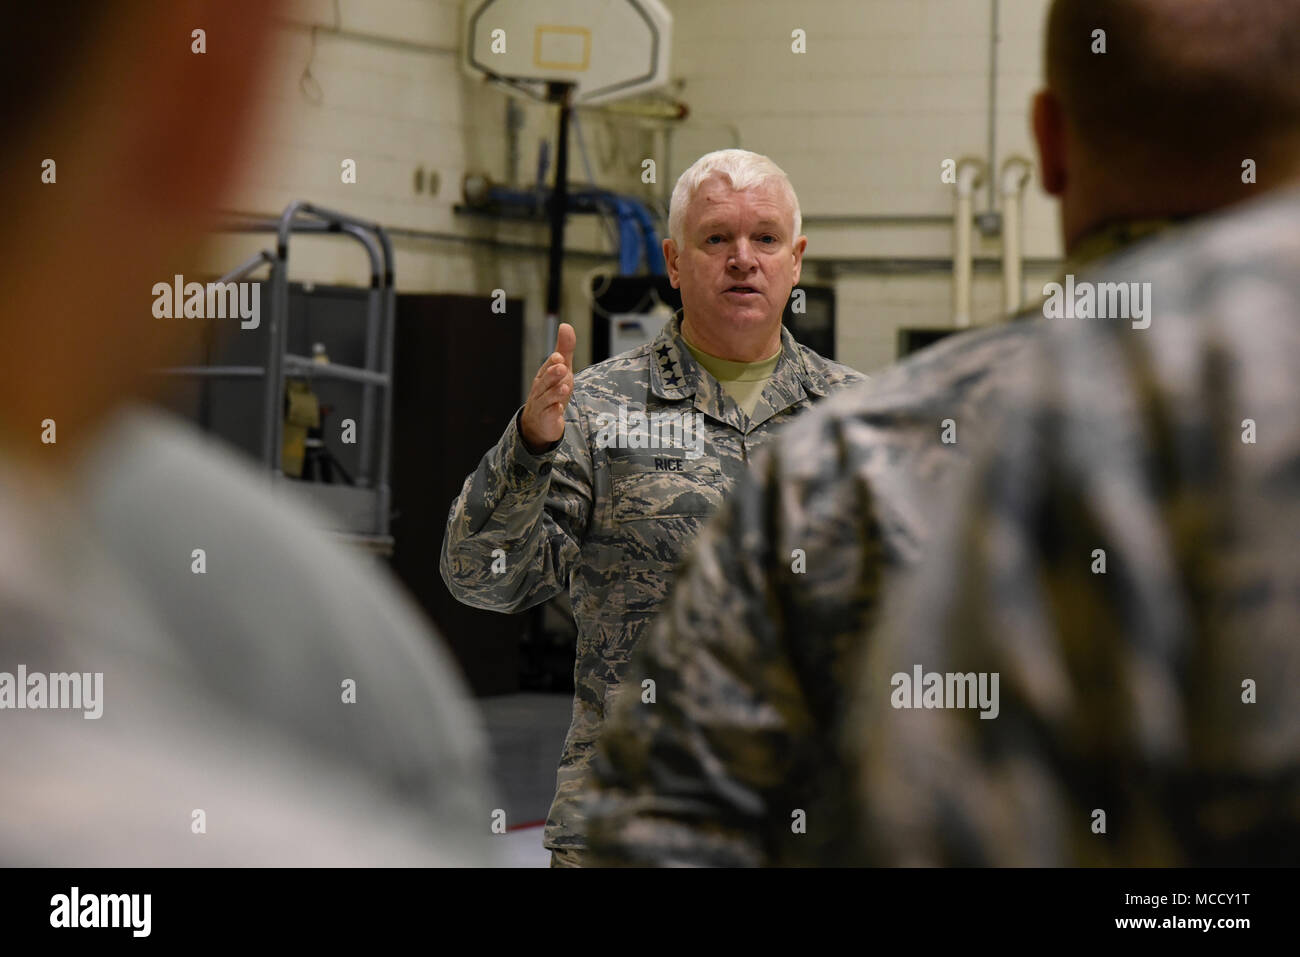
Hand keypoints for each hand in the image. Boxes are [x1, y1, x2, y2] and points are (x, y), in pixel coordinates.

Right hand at [519, 323, 575, 452]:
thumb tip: (565, 325)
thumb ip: (565, 349)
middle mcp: (540, 389)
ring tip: (565, 386)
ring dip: (555, 392)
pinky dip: (553, 411)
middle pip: (544, 381)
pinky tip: (559, 408)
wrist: (541, 422)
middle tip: (562, 367)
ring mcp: (542, 405)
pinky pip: (548, 415)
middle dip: (552, 374)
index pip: (547, 367)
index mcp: (544, 376)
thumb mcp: (561, 370)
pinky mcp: (546, 419)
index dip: (553, 362)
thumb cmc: (552, 391)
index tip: (560, 356)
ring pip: (546, 398)